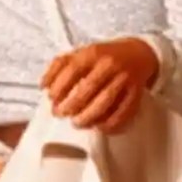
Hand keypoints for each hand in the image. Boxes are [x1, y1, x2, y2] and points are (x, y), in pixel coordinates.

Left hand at [41, 38, 158, 131]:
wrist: (138, 53)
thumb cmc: (102, 56)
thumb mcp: (80, 53)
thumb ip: (59, 65)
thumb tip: (43, 85)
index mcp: (92, 53)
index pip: (72, 70)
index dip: (60, 87)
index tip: (51, 99)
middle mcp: (109, 65)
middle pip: (88, 88)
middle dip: (71, 105)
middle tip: (60, 114)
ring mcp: (124, 79)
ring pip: (105, 102)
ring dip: (89, 117)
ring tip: (77, 123)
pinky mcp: (137, 93)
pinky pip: (124, 112)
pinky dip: (111, 123)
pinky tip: (99, 127)